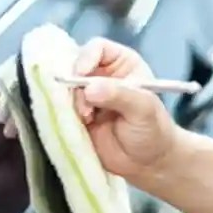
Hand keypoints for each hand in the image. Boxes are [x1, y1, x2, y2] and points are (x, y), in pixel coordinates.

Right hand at [71, 37, 177, 183]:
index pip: (97, 48)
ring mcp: (85, 97)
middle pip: (74, 66)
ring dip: (70, 104)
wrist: (147, 163)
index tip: (81, 75)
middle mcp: (101, 76)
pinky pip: (58, 110)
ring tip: (87, 119)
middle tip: (84, 106)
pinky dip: (60, 116)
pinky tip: (77, 126)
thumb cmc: (154, 130)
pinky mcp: (74, 117)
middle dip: (74, 83)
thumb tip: (90, 88)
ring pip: (64, 89)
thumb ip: (119, 95)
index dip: (86, 58)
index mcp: (121, 63)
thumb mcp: (143, 109)